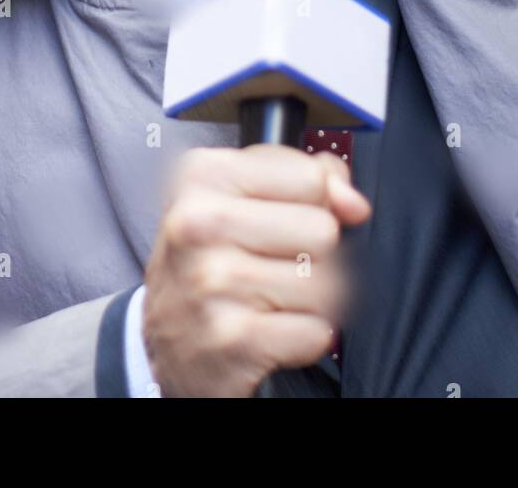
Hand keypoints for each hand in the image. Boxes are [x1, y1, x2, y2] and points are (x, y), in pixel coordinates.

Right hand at [141, 143, 370, 397]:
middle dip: (314, 255)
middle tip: (275, 265)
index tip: (283, 219)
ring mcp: (214, 282)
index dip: (311, 203)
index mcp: (203, 175)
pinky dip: (305, 338)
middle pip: (323, 231)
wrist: (163, 341)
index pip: (311, 177)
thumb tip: (354, 204)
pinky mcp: (233, 339)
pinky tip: (271, 331)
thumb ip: (305, 177)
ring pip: (327, 285)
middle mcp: (200, 223)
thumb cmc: (210, 260)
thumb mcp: (240, 197)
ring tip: (273, 299)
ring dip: (312, 301)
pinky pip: (317, 331)